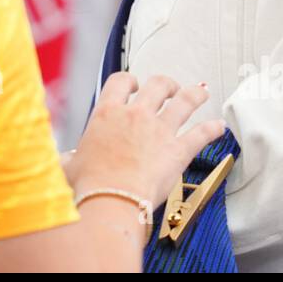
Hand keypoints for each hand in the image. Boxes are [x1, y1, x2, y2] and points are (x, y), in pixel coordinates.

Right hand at [66, 72, 224, 214]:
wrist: (110, 200)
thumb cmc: (88, 185)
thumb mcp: (67, 166)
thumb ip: (68, 159)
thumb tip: (63, 162)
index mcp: (106, 114)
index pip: (120, 82)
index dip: (129, 80)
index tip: (133, 85)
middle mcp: (135, 115)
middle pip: (157, 84)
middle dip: (166, 83)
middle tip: (170, 88)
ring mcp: (159, 131)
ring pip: (184, 101)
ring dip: (195, 94)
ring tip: (200, 93)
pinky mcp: (177, 151)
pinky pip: (201, 134)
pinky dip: (212, 129)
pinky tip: (219, 126)